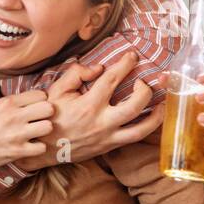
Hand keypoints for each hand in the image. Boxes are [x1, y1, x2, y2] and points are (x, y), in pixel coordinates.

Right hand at [0, 89, 53, 176]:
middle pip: (49, 108)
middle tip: (39, 121)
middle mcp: (13, 116)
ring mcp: (16, 134)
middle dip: (47, 115)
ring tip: (36, 135)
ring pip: (48, 127)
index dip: (41, 102)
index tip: (35, 110)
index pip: (41, 95)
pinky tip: (30, 147)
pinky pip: (42, 147)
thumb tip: (35, 97)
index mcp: (7, 102)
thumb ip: (13, 102)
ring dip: (44, 132)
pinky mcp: (17, 151)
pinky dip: (38, 149)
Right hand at [14, 51, 162, 171]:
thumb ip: (76, 74)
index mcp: (88, 105)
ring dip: (156, 116)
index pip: (112, 80)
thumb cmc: (49, 116)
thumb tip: (97, 68)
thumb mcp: (56, 90)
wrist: (43, 147)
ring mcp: (107, 137)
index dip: (125, 64)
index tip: (132, 56)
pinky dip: (146, 128)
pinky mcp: (108, 147)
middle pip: (135, 104)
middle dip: (145, 90)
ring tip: (161, 104)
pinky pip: (133, 139)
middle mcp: (101, 122)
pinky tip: (150, 119)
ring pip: (142, 129)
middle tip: (143, 82)